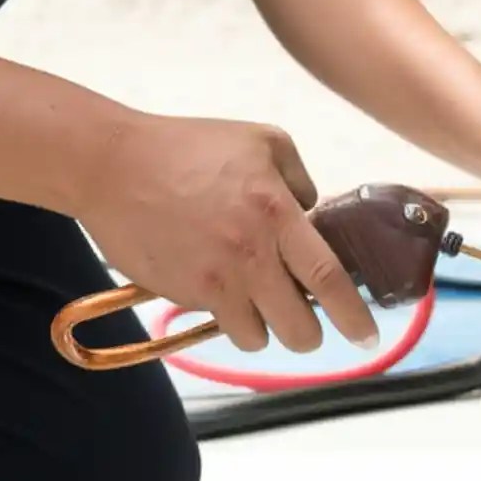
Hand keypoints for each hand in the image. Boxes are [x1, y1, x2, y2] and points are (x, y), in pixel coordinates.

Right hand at [75, 113, 378, 352]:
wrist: (111, 164)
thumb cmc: (187, 147)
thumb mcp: (261, 141)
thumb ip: (299, 178)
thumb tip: (313, 213)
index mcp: (276, 213)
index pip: (328, 278)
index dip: (354, 316)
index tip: (368, 339)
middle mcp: (250, 253)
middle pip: (298, 328)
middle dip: (308, 335)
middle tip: (305, 322)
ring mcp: (215, 278)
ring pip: (258, 337)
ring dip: (264, 328)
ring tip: (255, 300)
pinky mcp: (183, 292)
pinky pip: (218, 326)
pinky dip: (227, 319)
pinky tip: (221, 291)